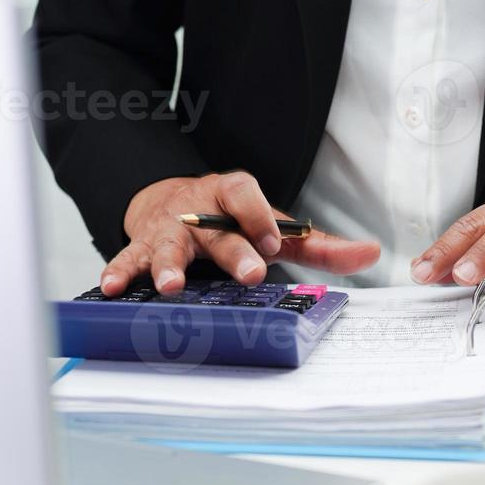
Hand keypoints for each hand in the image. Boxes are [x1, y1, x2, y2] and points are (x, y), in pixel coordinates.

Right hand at [100, 172, 380, 294]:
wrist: (175, 200)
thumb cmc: (233, 221)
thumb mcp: (275, 228)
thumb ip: (319, 245)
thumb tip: (371, 253)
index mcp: (233, 197)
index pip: (247, 196)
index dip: (260, 218)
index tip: (274, 243)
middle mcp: (200, 210)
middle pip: (216, 229)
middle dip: (232, 251)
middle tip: (249, 273)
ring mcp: (169, 229)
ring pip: (168, 245)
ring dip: (169, 265)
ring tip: (170, 287)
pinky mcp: (141, 245)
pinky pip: (129, 257)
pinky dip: (120, 271)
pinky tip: (113, 288)